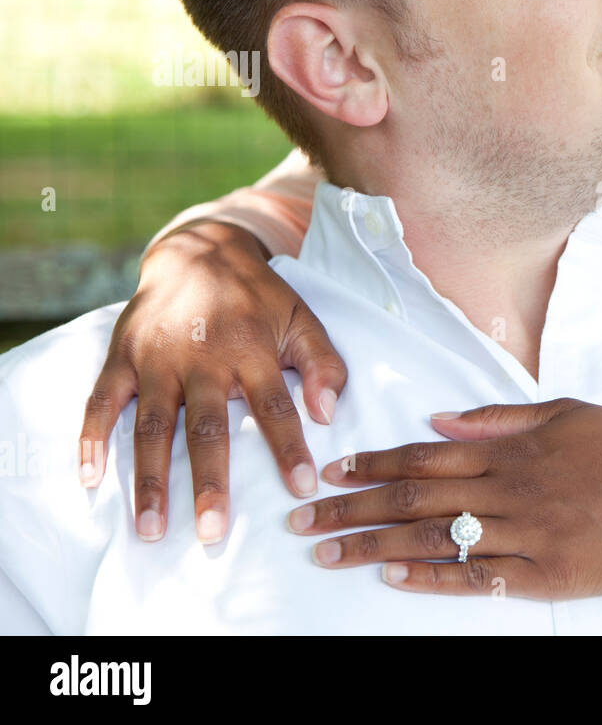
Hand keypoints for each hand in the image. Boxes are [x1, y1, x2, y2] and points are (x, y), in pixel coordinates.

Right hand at [80, 221, 347, 544]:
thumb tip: (329, 414)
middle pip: (206, 429)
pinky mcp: (122, 356)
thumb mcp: (302, 319)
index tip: (301, 488)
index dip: (288, 448)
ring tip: (152, 528)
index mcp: (249, 351)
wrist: (201, 250)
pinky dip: (91, 440)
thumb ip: (322, 365)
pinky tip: (91, 480)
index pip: (275, 407)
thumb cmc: (259, 297)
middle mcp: (201, 359)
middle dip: (209, 482)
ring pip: (151, 428)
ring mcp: (157, 359)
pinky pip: (101, 403)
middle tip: (212, 532)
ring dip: (150, 480)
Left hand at [287, 399, 601, 598]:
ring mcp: (526, 533)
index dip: (372, 464)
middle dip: (352, 507)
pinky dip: (433, 576)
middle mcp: (508, 489)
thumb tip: (438, 416)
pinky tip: (393, 577)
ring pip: (434, 537)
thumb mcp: (565, 411)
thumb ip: (498, 417)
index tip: (331, 472)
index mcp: (511, 448)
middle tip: (302, 518)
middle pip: (413, 498)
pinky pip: (478, 577)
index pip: (424, 456)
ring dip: (374, 545)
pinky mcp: (546, 573)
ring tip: (327, 551)